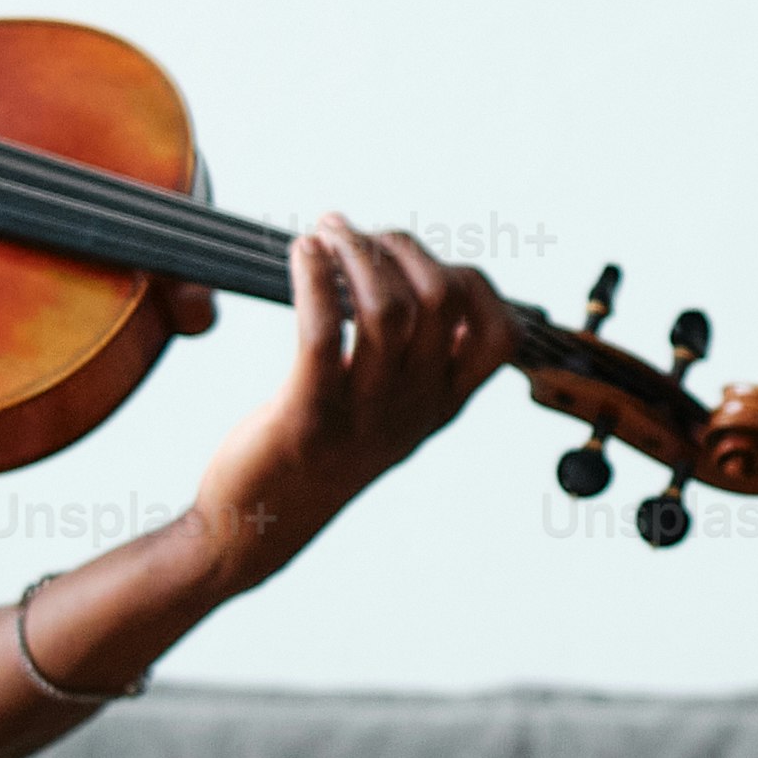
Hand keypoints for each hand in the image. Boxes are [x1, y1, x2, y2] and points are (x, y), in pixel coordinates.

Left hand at [187, 219, 517, 587]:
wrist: (257, 525)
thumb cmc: (319, 450)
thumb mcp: (387, 408)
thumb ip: (415, 357)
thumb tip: (423, 276)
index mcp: (441, 406)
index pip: (500, 335)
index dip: (468, 279)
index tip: (414, 259)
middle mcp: (414, 410)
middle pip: (438, 300)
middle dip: (398, 246)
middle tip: (352, 232)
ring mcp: (364, 416)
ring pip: (386, 309)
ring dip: (354, 251)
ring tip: (324, 232)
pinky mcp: (308, 417)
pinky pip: (322, 332)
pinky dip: (314, 277)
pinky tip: (301, 251)